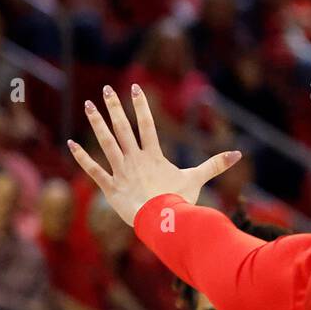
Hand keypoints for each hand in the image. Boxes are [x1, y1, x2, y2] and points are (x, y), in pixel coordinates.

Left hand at [68, 84, 241, 226]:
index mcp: (154, 155)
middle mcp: (135, 159)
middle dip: (114, 107)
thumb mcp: (197, 179)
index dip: (141, 105)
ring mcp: (121, 172)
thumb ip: (215, 164)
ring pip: (106, 143)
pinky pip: (93, 170)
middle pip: (123, 128)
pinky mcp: (110, 187)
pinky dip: (82, 157)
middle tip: (106, 89)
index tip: (135, 87)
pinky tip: (71, 143)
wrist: (163, 222)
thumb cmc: (180, 200)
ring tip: (88, 106)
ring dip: (96, 123)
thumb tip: (239, 153)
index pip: (147, 124)